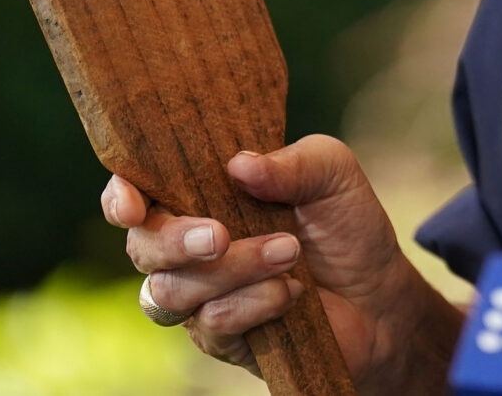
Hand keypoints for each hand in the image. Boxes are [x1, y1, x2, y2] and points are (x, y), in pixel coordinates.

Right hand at [102, 136, 461, 394]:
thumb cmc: (347, 225)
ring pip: (170, 292)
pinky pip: (211, 325)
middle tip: (222, 234)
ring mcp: (200, 296)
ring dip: (231, 271)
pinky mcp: (220, 339)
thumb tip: (238, 165)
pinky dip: (253, 304)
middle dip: (177, 240)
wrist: (381, 297)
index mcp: (203, 196)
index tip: (133, 203)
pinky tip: (292, 292)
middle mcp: (189, 247)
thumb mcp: (333, 174)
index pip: (137, 195)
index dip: (121, 198)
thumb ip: (291, 163)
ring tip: (290, 252)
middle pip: (142, 248)